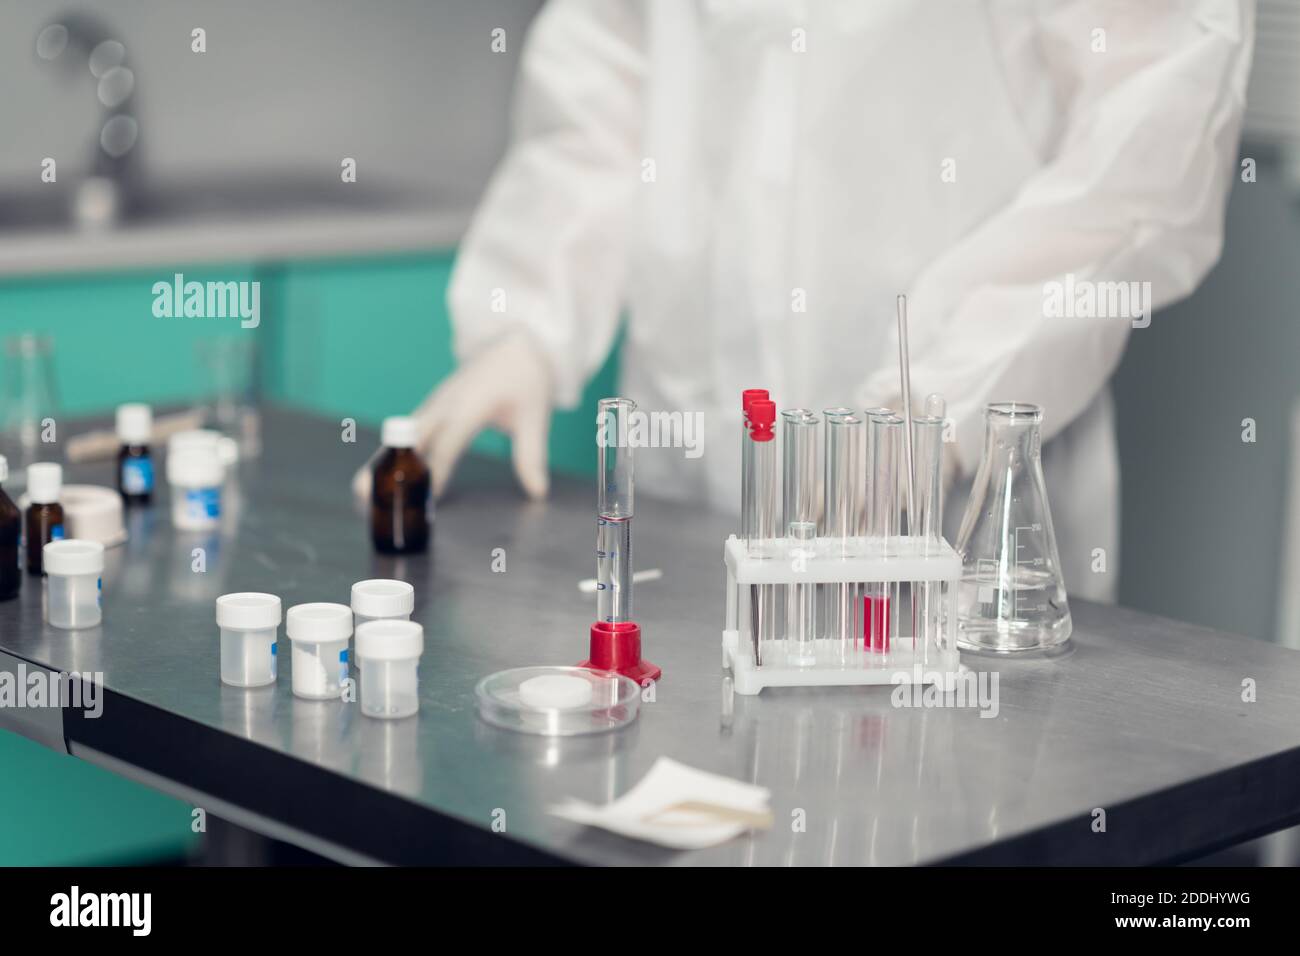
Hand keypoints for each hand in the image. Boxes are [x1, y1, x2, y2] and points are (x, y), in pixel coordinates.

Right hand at [351, 329, 552, 500]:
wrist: (518, 340)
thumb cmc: (527, 376)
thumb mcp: (536, 415)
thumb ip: (531, 455)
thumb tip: (538, 492)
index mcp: (470, 404)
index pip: (448, 444)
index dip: (435, 471)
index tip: (426, 499)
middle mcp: (446, 402)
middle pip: (411, 438)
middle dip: (387, 465)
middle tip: (362, 492)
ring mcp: (437, 402)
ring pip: (404, 435)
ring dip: (383, 460)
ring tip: (361, 489)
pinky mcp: (435, 404)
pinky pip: (410, 431)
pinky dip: (394, 451)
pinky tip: (383, 472)